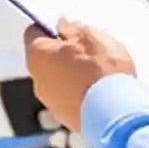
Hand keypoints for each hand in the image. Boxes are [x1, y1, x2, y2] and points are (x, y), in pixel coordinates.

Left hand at [23, 18, 135, 132]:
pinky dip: (83, 94)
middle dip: (64, 53)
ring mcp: (52, 104)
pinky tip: (103, 91)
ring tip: (100, 73)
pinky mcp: (68, 120)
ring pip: (60, 82)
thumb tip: (62, 27)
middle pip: (47, 60)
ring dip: (74, 75)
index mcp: (37, 56)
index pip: (34, 34)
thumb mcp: (89, 35)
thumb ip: (72, 28)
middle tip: (89, 49)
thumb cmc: (100, 68)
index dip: (51, 27)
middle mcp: (38, 82)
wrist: (114, 113)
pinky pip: (73, 100)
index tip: (68, 27)